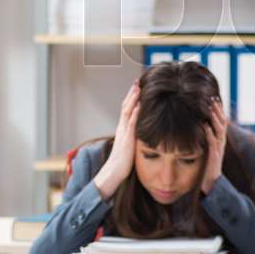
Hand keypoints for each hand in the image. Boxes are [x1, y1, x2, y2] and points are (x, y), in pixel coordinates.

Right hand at [93, 83, 140, 199]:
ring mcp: (123, 132)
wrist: (113, 173)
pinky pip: (131, 123)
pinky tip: (140, 104)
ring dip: (133, 98)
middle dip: (132, 93)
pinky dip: (135, 112)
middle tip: (138, 81)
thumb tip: (141, 133)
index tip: (137, 87)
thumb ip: (133, 138)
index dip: (131, 98)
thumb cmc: (122, 163)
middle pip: (125, 106)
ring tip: (138, 87)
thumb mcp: (128, 146)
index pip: (126, 109)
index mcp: (122, 129)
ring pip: (127, 111)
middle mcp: (121, 128)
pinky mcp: (127, 139)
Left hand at [200, 98, 228, 194]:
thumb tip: (197, 126)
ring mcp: (218, 149)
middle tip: (212, 97)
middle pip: (222, 123)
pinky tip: (204, 125)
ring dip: (214, 118)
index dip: (218, 110)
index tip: (214, 98)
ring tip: (210, 107)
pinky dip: (209, 133)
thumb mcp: (207, 149)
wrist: (212, 184)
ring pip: (219, 130)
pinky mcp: (214, 156)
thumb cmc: (207, 167)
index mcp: (219, 140)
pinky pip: (212, 143)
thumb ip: (205, 139)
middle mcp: (221, 143)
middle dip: (217, 110)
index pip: (221, 122)